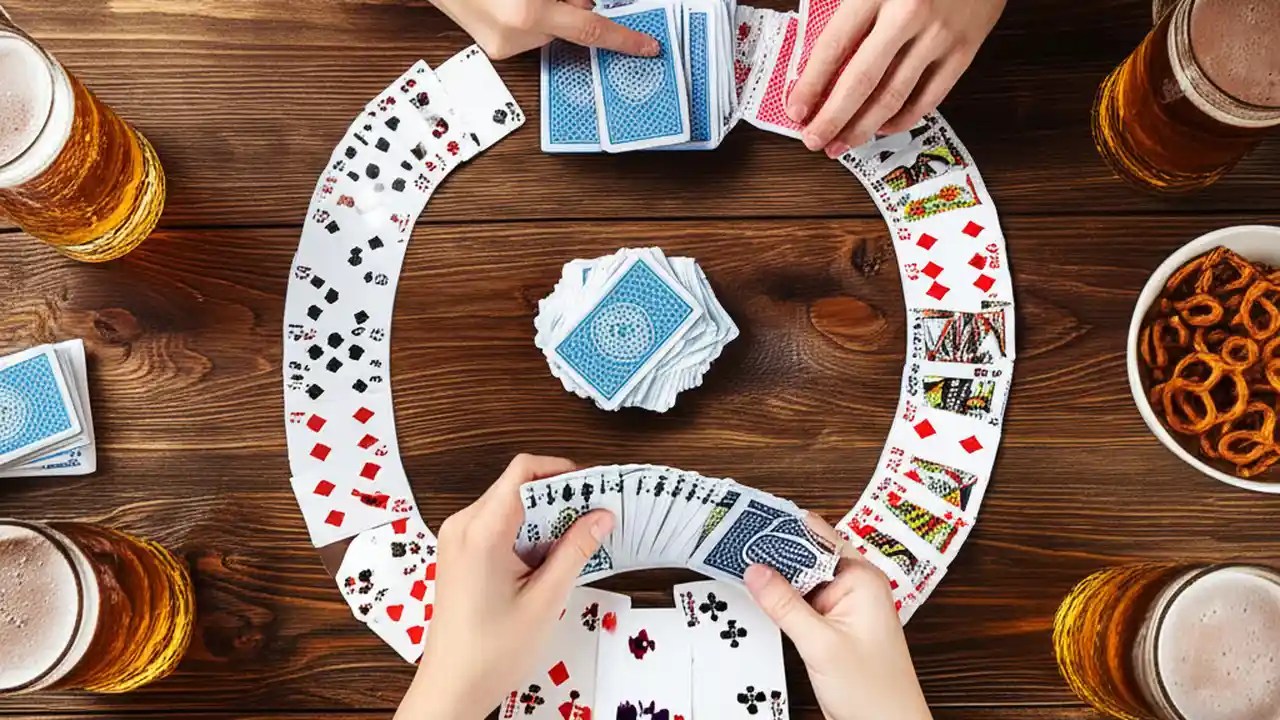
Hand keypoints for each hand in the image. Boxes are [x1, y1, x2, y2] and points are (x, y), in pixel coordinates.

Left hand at [394, 454, 614, 719]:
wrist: (452, 687)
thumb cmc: (494, 650)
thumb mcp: (546, 599)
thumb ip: (575, 550)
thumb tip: (603, 514)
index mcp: (481, 530)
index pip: (523, 471)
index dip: (561, 471)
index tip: (592, 489)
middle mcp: (463, 525)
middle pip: (516, 485)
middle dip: (558, 497)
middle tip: (593, 519)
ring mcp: (457, 538)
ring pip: (509, 505)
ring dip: (544, 517)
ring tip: (574, 544)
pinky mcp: (459, 553)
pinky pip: (497, 525)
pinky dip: (526, 532)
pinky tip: (547, 560)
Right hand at [429, 0, 659, 59]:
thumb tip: (586, 5)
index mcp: (528, 12)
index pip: (591, 28)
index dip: (623, 37)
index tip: (647, 46)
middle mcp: (516, 34)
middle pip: (569, 24)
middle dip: (568, 5)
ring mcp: (503, 46)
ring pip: (548, 28)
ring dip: (545, 9)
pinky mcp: (494, 49)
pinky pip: (528, 34)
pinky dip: (528, 17)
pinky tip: (508, 1)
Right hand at [744, 517, 932, 719]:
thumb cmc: (874, 692)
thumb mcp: (821, 644)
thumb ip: (785, 605)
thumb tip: (755, 570)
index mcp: (862, 579)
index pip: (817, 538)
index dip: (783, 527)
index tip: (751, 520)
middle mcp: (854, 587)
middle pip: (806, 556)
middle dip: (773, 550)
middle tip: (735, 542)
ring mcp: (842, 608)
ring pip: (801, 580)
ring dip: (775, 575)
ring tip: (739, 562)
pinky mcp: (831, 627)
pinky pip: (801, 602)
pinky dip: (780, 599)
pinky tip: (758, 595)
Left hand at [788, 0, 1005, 156]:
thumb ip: (849, 6)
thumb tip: (814, 54)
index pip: (834, 47)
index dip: (810, 84)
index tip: (795, 109)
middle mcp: (908, 15)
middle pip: (860, 81)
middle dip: (832, 118)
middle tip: (813, 139)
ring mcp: (939, 36)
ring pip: (893, 97)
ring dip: (863, 127)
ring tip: (841, 143)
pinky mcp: (965, 50)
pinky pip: (930, 97)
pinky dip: (903, 119)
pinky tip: (882, 127)